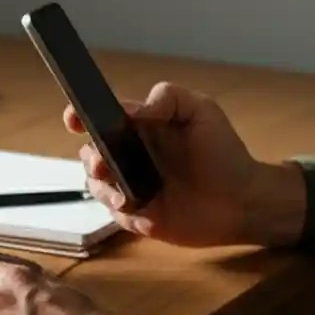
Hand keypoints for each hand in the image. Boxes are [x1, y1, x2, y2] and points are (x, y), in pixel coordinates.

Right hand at [64, 81, 306, 247]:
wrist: (241, 200)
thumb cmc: (223, 152)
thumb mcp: (201, 111)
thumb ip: (168, 98)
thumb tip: (131, 108)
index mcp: (140, 127)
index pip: (101, 118)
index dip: (81, 116)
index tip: (72, 118)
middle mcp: (130, 155)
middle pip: (91, 151)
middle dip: (90, 155)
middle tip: (104, 162)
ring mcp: (130, 186)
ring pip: (96, 182)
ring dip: (102, 184)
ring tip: (122, 191)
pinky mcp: (136, 216)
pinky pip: (112, 211)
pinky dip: (118, 207)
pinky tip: (134, 206)